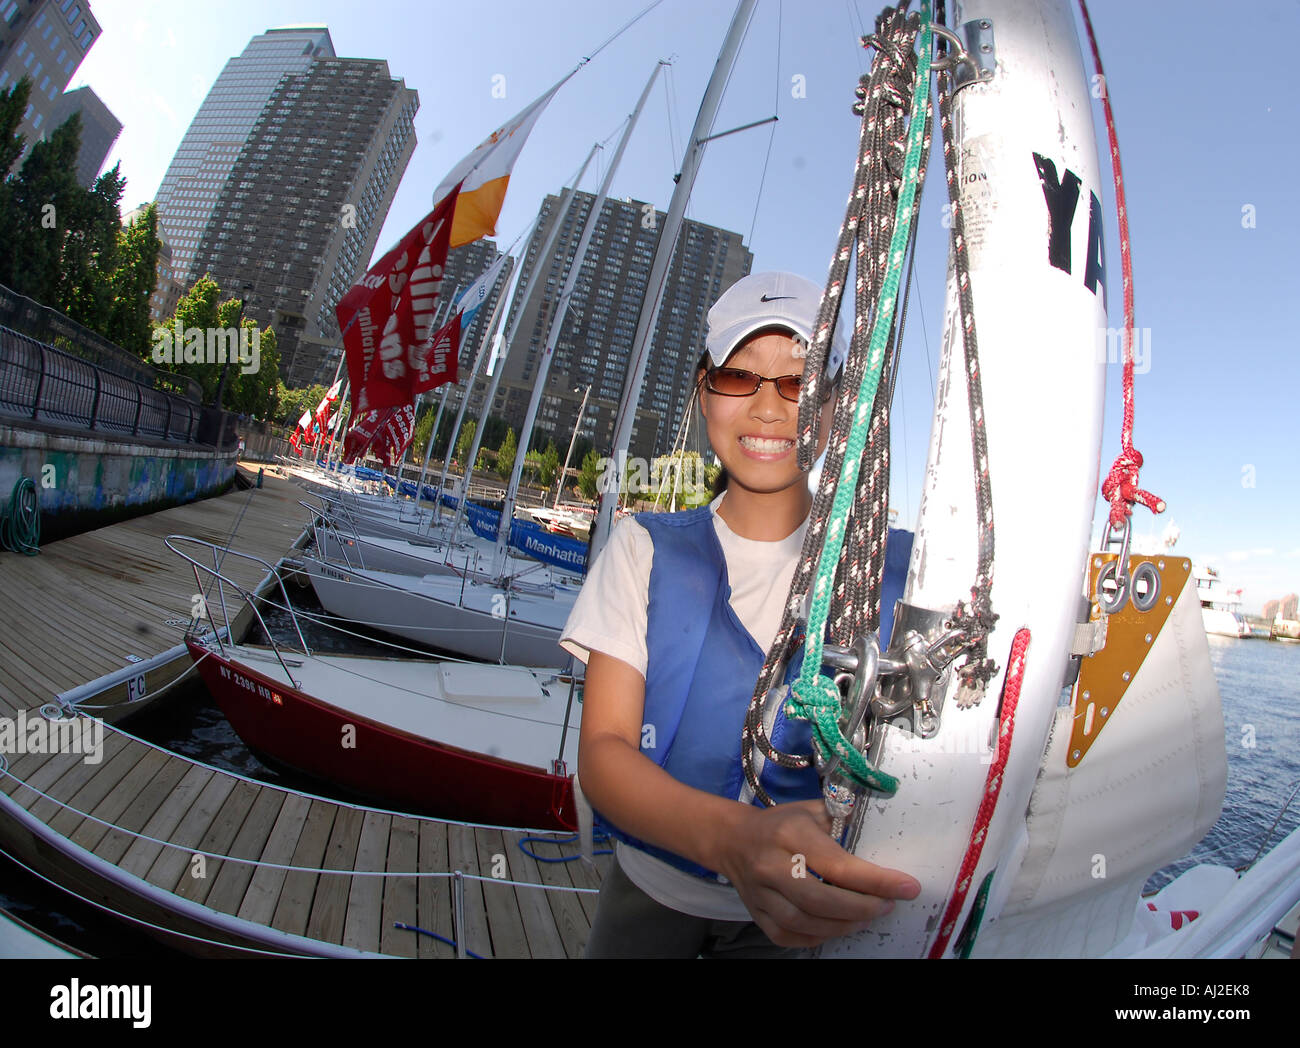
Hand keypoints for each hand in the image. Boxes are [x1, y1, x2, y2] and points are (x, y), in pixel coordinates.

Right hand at [711, 799, 920, 948]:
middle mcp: (771, 865)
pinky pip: (790, 936)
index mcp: (789, 834)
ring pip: (805, 922)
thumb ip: (844, 821)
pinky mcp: (756, 914)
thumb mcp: (812, 811)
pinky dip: (819, 936)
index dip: (875, 880)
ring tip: (866, 916)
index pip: (837, 864)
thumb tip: (885, 834)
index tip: (907, 887)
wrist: (732, 839)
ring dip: (844, 925)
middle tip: (887, 906)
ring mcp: (760, 893)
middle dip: (862, 908)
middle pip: (820, 900)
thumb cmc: (781, 823)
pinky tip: (838, 926)